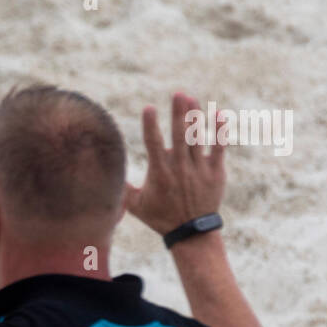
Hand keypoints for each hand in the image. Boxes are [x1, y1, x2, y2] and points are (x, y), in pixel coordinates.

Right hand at [124, 92, 226, 236]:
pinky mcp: (216, 172)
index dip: (150, 125)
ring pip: (197, 138)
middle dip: (178, 113)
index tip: (148, 108)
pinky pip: (219, 148)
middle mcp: (180, 168)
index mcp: (160, 173)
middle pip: (179, 136)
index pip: (153, 144)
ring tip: (192, 98)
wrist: (191, 233)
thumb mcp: (136, 206)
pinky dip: (220, 132)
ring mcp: (199, 169)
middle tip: (178, 93)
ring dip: (195, 117)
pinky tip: (220, 115)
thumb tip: (106, 176)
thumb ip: (123, 188)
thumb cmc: (160, 218)